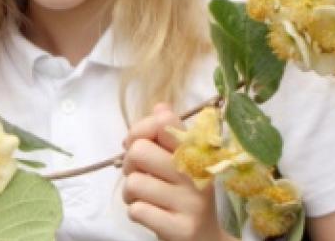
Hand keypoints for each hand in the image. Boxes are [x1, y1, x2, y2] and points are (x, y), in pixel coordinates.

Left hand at [122, 103, 227, 240]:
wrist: (205, 240)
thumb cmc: (184, 196)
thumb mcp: (180, 163)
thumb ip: (168, 135)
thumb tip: (160, 106)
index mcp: (196, 152)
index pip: (163, 122)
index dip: (139, 130)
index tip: (138, 144)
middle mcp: (196, 174)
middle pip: (139, 151)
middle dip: (129, 164)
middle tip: (140, 175)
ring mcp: (190, 202)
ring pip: (134, 182)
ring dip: (130, 193)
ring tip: (144, 198)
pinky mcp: (180, 228)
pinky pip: (137, 210)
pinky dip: (136, 212)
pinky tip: (150, 214)